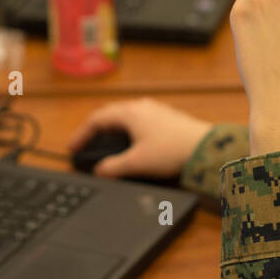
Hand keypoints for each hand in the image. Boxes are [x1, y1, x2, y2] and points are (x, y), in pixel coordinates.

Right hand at [66, 98, 212, 179]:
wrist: (206, 148)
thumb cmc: (172, 151)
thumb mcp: (136, 163)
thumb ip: (113, 168)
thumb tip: (99, 171)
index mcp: (130, 112)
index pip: (96, 119)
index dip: (81, 135)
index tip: (73, 148)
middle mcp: (141, 107)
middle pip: (110, 115)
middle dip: (95, 131)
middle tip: (86, 146)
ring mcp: (156, 111)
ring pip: (125, 118)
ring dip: (112, 131)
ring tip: (105, 147)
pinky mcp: (167, 119)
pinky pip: (139, 122)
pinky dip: (127, 133)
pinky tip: (131, 146)